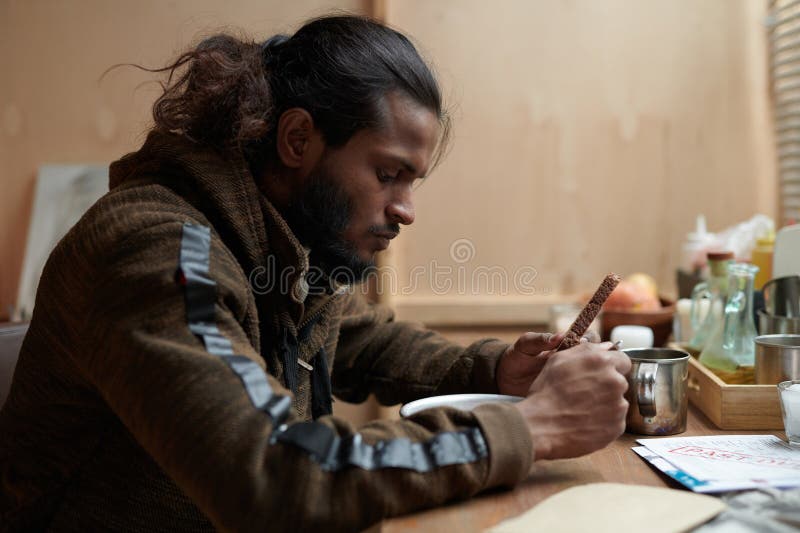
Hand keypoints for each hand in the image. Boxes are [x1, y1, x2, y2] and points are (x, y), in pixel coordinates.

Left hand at [496, 330, 599, 396]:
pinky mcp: (569, 393)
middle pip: (598, 358)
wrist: (505, 380)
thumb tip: (559, 336)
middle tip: (595, 366)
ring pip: (595, 376)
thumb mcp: (524, 346)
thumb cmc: (516, 358)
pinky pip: (584, 393)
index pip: (588, 340)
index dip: (593, 343)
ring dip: (598, 379)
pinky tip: (586, 399)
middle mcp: (573, 361)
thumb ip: (539, 340)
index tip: (588, 348)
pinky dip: (589, 394)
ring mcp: (573, 378)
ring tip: (590, 384)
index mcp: (565, 345)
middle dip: (601, 362)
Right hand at [513, 341, 630, 461]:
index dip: (611, 367)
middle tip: (585, 393)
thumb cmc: (547, 392)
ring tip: (582, 409)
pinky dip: (604, 421)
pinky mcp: (617, 426)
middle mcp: (615, 381)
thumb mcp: (559, 360)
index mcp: (603, 362)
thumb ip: (587, 349)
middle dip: (607, 386)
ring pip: (617, 402)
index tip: (601, 374)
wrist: (542, 425)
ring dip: (605, 404)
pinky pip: (614, 421)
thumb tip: (607, 347)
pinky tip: (586, 420)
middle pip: (620, 382)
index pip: (623, 360)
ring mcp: (618, 406)